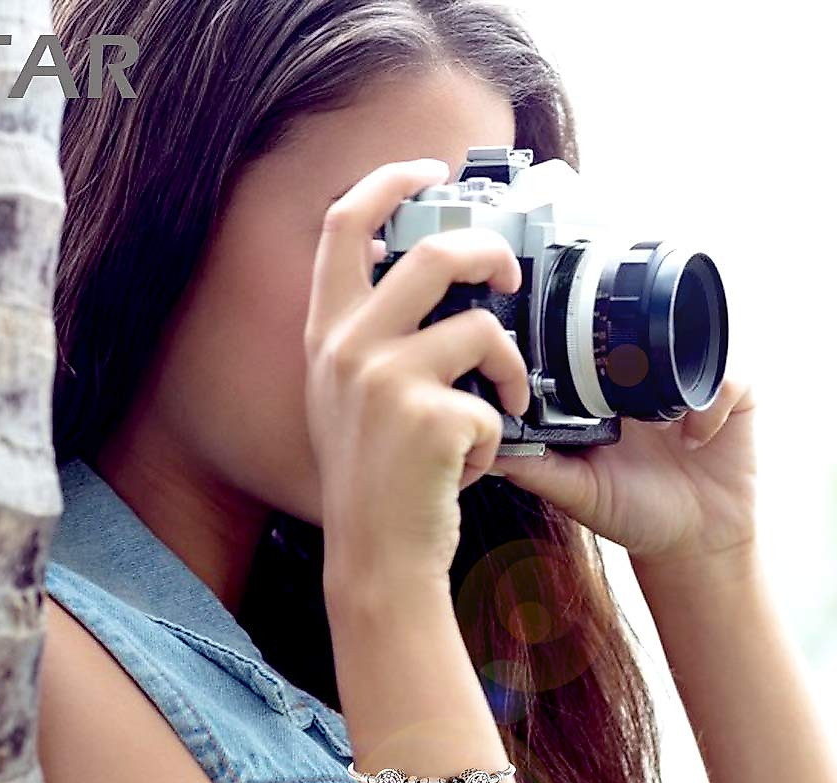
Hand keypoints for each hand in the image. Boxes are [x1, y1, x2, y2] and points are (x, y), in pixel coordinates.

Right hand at [304, 157, 532, 594]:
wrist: (374, 557)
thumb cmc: (371, 480)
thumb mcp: (343, 398)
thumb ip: (366, 336)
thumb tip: (419, 275)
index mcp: (326, 336)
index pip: (342, 224)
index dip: (388, 181)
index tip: (427, 172)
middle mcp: (348, 348)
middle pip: (436, 252)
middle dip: (491, 252)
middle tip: (509, 274)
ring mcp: (387, 381)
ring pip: (484, 328)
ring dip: (510, 367)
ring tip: (506, 401)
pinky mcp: (430, 418)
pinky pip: (493, 402)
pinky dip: (495, 436)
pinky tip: (469, 466)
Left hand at [486, 373, 757, 569]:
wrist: (692, 543)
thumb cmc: (630, 515)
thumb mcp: (575, 492)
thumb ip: (535, 467)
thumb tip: (491, 448)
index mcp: (604, 398)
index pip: (591, 353)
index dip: (582, 351)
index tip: (575, 370)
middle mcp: (647, 385)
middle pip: (640, 338)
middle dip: (631, 357)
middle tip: (623, 399)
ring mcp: (690, 388)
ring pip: (687, 347)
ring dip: (674, 377)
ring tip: (660, 422)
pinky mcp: (732, 400)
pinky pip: (729, 379)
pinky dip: (710, 406)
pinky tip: (694, 441)